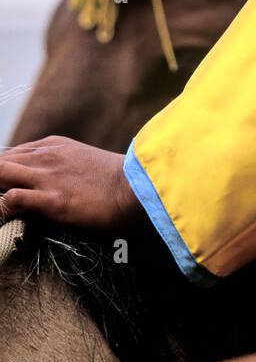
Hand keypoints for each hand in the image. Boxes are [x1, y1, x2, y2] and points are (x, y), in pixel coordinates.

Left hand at [0, 135, 145, 232]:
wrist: (136, 187)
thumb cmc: (113, 180)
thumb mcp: (82, 160)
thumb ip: (61, 164)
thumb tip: (48, 179)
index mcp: (53, 145)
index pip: (10, 155)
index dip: (3, 173)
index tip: (6, 187)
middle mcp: (46, 156)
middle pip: (1, 163)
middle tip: (4, 194)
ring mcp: (48, 177)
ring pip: (0, 174)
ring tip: (4, 205)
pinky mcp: (53, 199)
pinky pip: (13, 200)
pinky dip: (4, 207)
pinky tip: (10, 216)